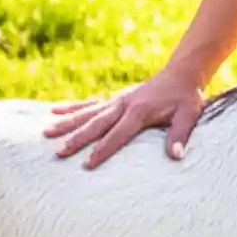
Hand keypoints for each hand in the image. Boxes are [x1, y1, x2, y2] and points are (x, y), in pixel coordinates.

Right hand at [43, 69, 203, 169]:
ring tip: (46, 132)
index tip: (87, 164)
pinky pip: (89, 103)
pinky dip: (72, 108)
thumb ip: (180, 135)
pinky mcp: (114, 98)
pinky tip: (54, 111)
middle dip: (77, 139)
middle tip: (58, 152)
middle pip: (96, 124)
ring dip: (67, 123)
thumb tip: (175, 156)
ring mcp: (116, 100)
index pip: (118, 134)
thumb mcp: (189, 115)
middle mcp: (123, 104)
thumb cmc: (186, 97)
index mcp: (139, 111)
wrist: (181, 73)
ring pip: (87, 113)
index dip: (103, 150)